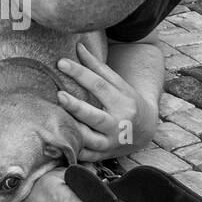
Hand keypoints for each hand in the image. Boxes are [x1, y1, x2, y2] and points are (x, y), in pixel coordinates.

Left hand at [56, 42, 158, 161]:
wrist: (145, 130)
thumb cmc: (126, 101)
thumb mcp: (118, 84)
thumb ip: (97, 67)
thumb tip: (78, 46)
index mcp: (122, 102)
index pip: (99, 85)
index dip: (80, 73)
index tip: (61, 62)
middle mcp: (118, 123)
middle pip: (95, 116)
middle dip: (77, 107)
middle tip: (59, 94)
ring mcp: (110, 142)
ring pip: (90, 139)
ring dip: (73, 131)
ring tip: (56, 119)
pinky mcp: (103, 155)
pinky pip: (86, 156)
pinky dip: (75, 151)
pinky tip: (60, 142)